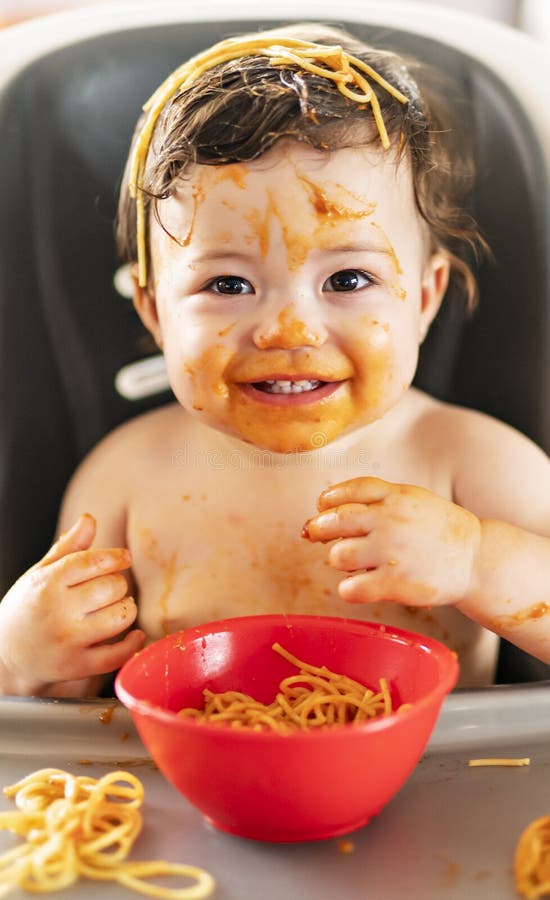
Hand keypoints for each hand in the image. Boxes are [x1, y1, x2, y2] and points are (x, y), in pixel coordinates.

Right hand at [0, 514, 144, 694]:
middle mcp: (57, 611)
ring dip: (127, 609)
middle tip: (111, 589)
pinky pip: (118, 655)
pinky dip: (133, 643)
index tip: (123, 559)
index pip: (94, 561)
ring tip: (116, 608)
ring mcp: (67, 641)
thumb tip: (89, 520)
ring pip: (121, 617)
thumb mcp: (41, 573)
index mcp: (48, 583)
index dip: (116, 557)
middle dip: (119, 584)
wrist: (6, 655)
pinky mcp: (76, 666)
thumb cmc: (29, 607)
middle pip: (113, 587)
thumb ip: (68, 547)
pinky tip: (134, 635)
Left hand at [303, 477, 480, 606]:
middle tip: (320, 537)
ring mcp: (391, 552)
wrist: (477, 560)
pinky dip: (349, 589)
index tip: (323, 509)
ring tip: (355, 564)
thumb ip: (376, 501)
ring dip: (340, 560)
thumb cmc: (439, 531)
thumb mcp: (413, 500)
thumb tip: (326, 510)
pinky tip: (360, 586)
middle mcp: (390, 520)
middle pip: (334, 521)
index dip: (328, 500)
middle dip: (319, 529)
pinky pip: (351, 588)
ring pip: (338, 556)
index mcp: (395, 496)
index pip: (348, 490)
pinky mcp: (395, 583)